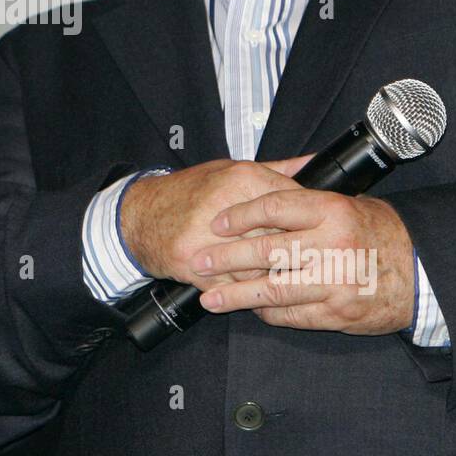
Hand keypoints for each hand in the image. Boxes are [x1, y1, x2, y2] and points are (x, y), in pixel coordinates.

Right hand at [120, 155, 312, 285]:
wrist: (139, 216)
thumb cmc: (188, 193)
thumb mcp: (230, 170)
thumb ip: (277, 170)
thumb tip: (315, 163)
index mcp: (242, 179)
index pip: (294, 204)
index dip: (310, 222)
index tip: (316, 232)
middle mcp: (227, 207)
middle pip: (281, 238)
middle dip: (296, 252)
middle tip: (307, 260)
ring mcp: (210, 241)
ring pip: (262, 267)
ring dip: (275, 276)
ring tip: (284, 277)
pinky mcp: (196, 268)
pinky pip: (236, 287)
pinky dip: (247, 292)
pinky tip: (254, 290)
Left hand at [192, 186, 415, 334]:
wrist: (422, 271)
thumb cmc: (381, 232)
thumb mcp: (349, 203)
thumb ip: (307, 202)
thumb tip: (261, 192)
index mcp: (332, 210)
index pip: (275, 206)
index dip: (240, 215)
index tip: (217, 222)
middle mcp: (332, 245)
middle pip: (266, 251)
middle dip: (226, 258)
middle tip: (199, 260)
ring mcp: (334, 282)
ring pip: (273, 290)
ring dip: (237, 295)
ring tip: (210, 297)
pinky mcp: (337, 312)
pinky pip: (293, 315)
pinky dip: (268, 313)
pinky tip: (252, 309)